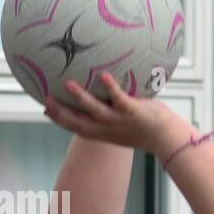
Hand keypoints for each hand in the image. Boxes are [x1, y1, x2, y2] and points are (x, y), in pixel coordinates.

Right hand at [43, 73, 181, 155]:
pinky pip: (120, 99)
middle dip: (61, 112)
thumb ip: (112, 114)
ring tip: (68, 84)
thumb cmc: (147, 129)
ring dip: (81, 98)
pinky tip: (103, 75)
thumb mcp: (124, 126)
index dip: (60, 119)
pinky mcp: (133, 112)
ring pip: (96, 111)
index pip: (77, 127)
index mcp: (104, 134)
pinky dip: (111, 88)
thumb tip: (103, 92)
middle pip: (79, 122)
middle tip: (45, 98)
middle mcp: (109, 129)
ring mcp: (120, 121)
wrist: (168, 138)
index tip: (45, 109)